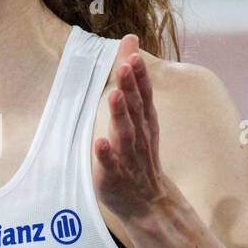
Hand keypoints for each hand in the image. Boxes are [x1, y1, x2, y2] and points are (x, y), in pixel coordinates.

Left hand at [92, 34, 185, 224]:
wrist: (148, 203)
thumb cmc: (139, 155)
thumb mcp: (139, 118)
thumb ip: (133, 83)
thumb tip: (130, 43)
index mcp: (144, 123)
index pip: (143, 95)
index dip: (138, 75)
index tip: (133, 54)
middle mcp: (139, 137)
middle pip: (135, 110)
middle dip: (130, 87)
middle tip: (126, 65)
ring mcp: (128, 158)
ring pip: (124, 134)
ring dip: (119, 115)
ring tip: (114, 96)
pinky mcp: (114, 177)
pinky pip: (110, 165)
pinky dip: (106, 155)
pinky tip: (99, 143)